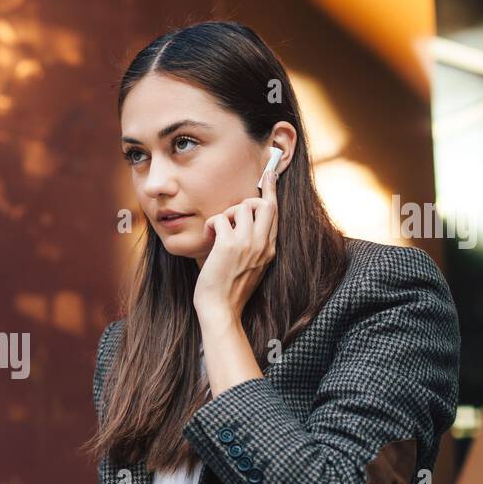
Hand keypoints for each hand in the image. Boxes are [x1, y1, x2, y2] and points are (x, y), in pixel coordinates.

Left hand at [192, 167, 278, 322]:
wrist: (221, 309)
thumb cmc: (229, 290)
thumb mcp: (250, 265)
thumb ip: (252, 246)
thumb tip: (241, 225)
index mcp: (270, 249)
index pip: (275, 213)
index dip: (272, 191)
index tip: (270, 173)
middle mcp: (263, 244)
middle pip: (265, 204)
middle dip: (248, 201)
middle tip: (232, 216)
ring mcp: (248, 243)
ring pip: (242, 207)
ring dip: (226, 215)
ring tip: (218, 234)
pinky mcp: (229, 245)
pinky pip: (220, 219)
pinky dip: (210, 225)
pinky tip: (208, 240)